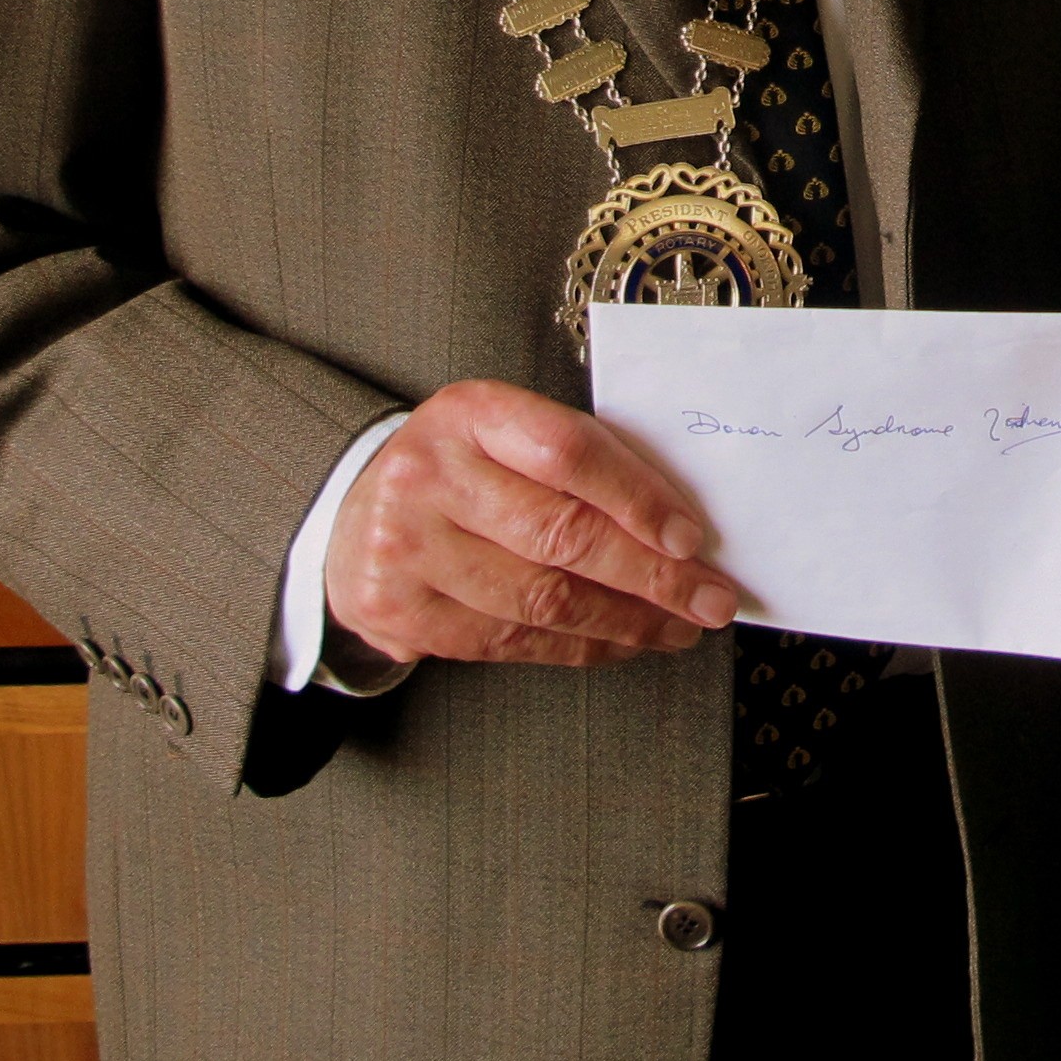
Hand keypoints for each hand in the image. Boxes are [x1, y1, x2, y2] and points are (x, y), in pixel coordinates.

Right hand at [326, 378, 740, 668]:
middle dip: (653, 576)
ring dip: (628, 622)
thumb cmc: (458, 469)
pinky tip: (623, 642)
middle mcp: (431, 476)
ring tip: (679, 626)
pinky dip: (582, 647)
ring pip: (544, 599)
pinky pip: (514, 641)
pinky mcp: (402, 614)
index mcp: (469, 413)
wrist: (349, 516)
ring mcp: (408, 549)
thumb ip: (583, 459)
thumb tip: (682, 520)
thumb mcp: (506, 432)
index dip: (638, 499)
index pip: (568, 453)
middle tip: (711, 598)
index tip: (692, 538)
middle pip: (562, 535)